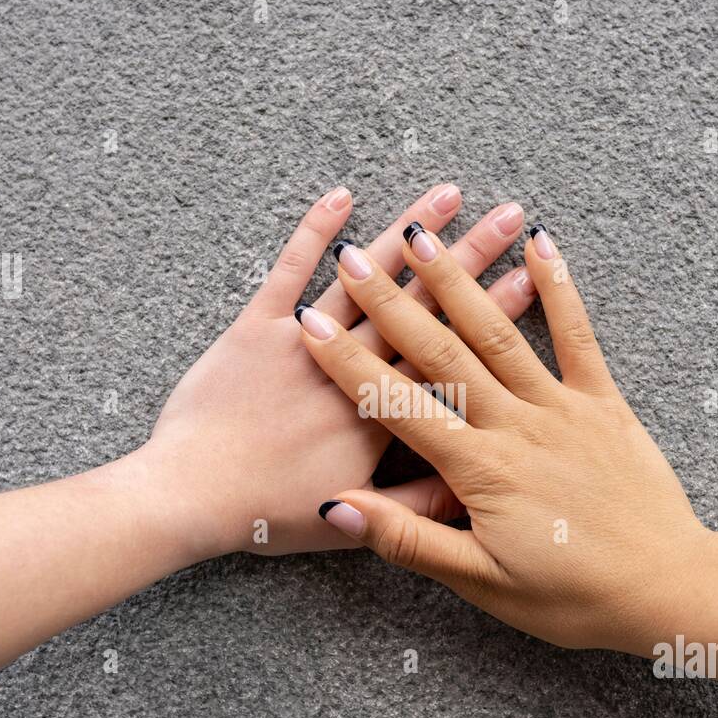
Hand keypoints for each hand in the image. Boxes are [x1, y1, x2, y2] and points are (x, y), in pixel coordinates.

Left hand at [133, 186, 535, 558]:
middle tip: (507, 216)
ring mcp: (303, 341)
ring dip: (407, 232)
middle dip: (468, 256)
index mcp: (380, 414)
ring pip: (365, 277)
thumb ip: (418, 506)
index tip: (529, 277)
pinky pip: (287, 270)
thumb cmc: (267, 516)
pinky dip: (312, 231)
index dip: (491, 313)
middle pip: (421, 304)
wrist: (187, 497)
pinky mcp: (256, 328)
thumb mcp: (353, 523)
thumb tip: (473, 491)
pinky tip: (341, 196)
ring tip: (447, 193)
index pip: (450, 353)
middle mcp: (351, 367)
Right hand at [295, 224, 713, 651]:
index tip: (312, 326)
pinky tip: (539, 246)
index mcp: (480, 470)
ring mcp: (563, 408)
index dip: (351, 364)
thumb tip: (340, 504)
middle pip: (443, 354)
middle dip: (394, 304)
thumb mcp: (482, 583)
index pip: (399, 406)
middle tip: (358, 259)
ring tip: (425, 235)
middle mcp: (517, 426)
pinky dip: (558, 288)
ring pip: (500, 333)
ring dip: (459, 281)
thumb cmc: (574, 597)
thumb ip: (410, 538)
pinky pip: (578, 336)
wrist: (667, 588)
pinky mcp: (604, 403)